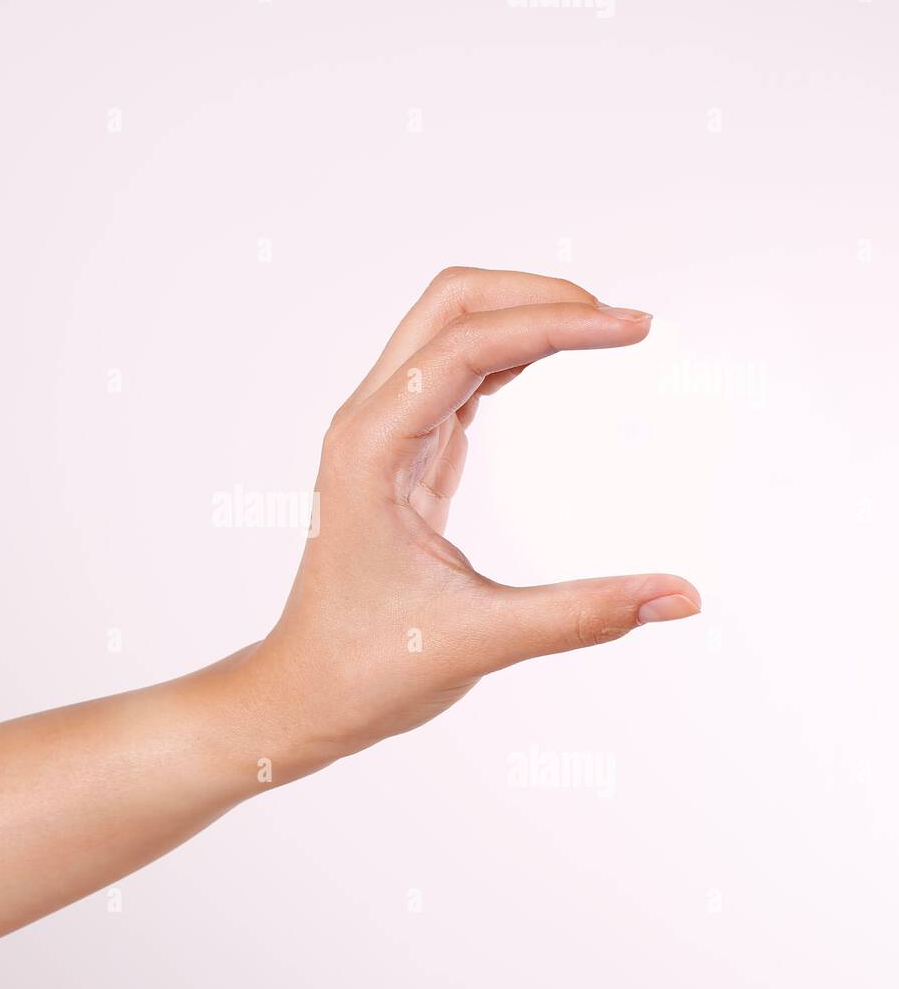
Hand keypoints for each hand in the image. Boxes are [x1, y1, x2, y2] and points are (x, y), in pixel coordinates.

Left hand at [252, 267, 699, 763]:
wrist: (306, 692)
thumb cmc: (366, 668)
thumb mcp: (479, 641)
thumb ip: (583, 615)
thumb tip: (682, 597)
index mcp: (371, 450)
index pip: (466, 346)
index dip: (554, 324)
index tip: (634, 329)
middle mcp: (369, 425)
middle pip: (450, 306)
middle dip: (537, 295)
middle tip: (621, 322)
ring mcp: (382, 434)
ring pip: (450, 331)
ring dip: (523, 317)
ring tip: (603, 333)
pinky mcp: (402, 454)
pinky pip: (453, 375)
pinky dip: (505, 355)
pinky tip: (547, 365)